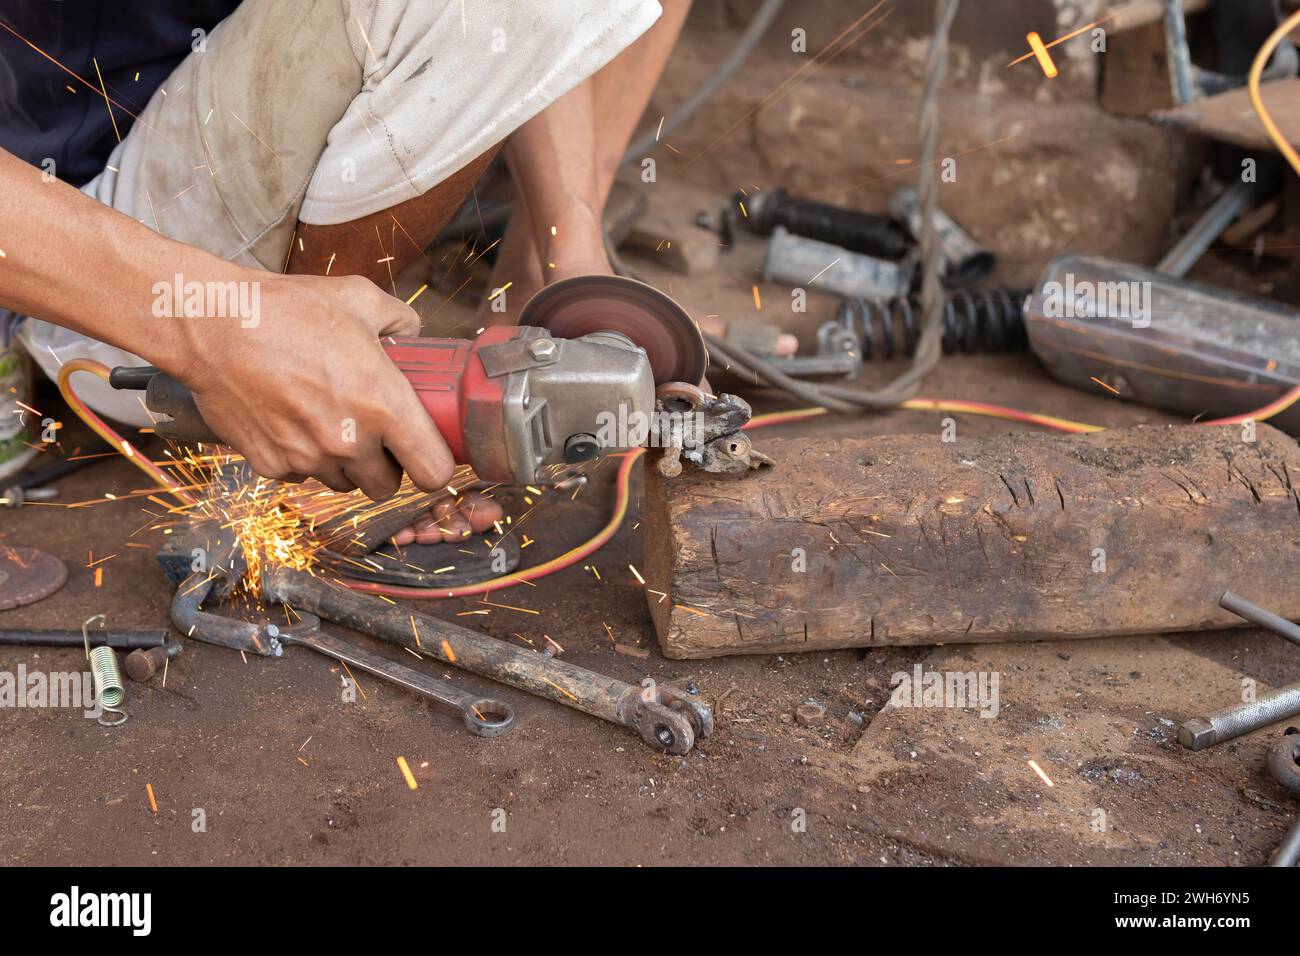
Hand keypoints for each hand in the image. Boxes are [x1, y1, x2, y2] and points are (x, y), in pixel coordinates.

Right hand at [173, 270, 454, 499]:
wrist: (214, 323)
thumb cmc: (288, 309)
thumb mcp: (360, 299)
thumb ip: (400, 320)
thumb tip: (414, 332)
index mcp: (383, 405)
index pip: (434, 471)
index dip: (435, 465)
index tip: (426, 452)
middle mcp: (349, 441)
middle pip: (386, 487)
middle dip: (385, 466)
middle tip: (374, 435)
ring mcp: (308, 458)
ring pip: (343, 483)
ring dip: (343, 463)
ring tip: (329, 421)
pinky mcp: (271, 465)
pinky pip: (300, 475)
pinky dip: (301, 458)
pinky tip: (292, 420)